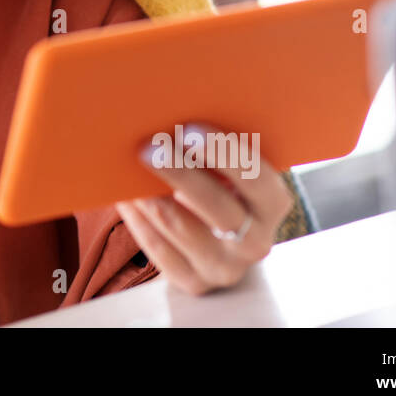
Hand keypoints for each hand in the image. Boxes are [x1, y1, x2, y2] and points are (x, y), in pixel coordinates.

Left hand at [115, 120, 292, 295]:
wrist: (219, 245)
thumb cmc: (222, 187)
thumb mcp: (233, 172)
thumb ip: (218, 151)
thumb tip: (172, 113)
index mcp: (273, 204)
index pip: (257, 179)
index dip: (224, 153)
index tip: (189, 129)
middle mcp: (255, 241)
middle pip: (217, 207)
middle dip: (180, 173)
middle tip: (149, 146)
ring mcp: (224, 268)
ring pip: (180, 227)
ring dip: (150, 194)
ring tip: (128, 168)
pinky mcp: (192, 282)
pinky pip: (157, 248)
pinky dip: (137, 218)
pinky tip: (123, 196)